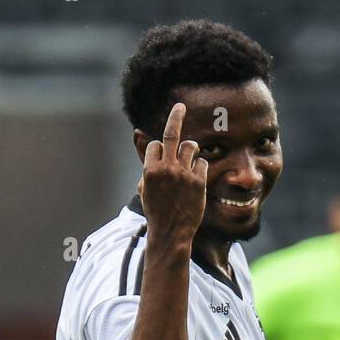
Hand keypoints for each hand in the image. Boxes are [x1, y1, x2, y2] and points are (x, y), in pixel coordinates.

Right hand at [140, 102, 206, 243]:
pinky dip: (198, 167)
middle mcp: (167, 169)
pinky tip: (195, 179)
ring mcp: (184, 174)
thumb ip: (146, 161)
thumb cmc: (156, 209)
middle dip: (176, 116)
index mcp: (150, 169)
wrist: (171, 232)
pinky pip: (202, 163)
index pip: (155, 145)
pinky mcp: (199, 181)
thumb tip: (138, 132)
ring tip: (188, 161)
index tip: (161, 158)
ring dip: (190, 150)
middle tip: (181, 106)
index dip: (158, 151)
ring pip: (191, 146)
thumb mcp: (144, 186)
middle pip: (172, 134)